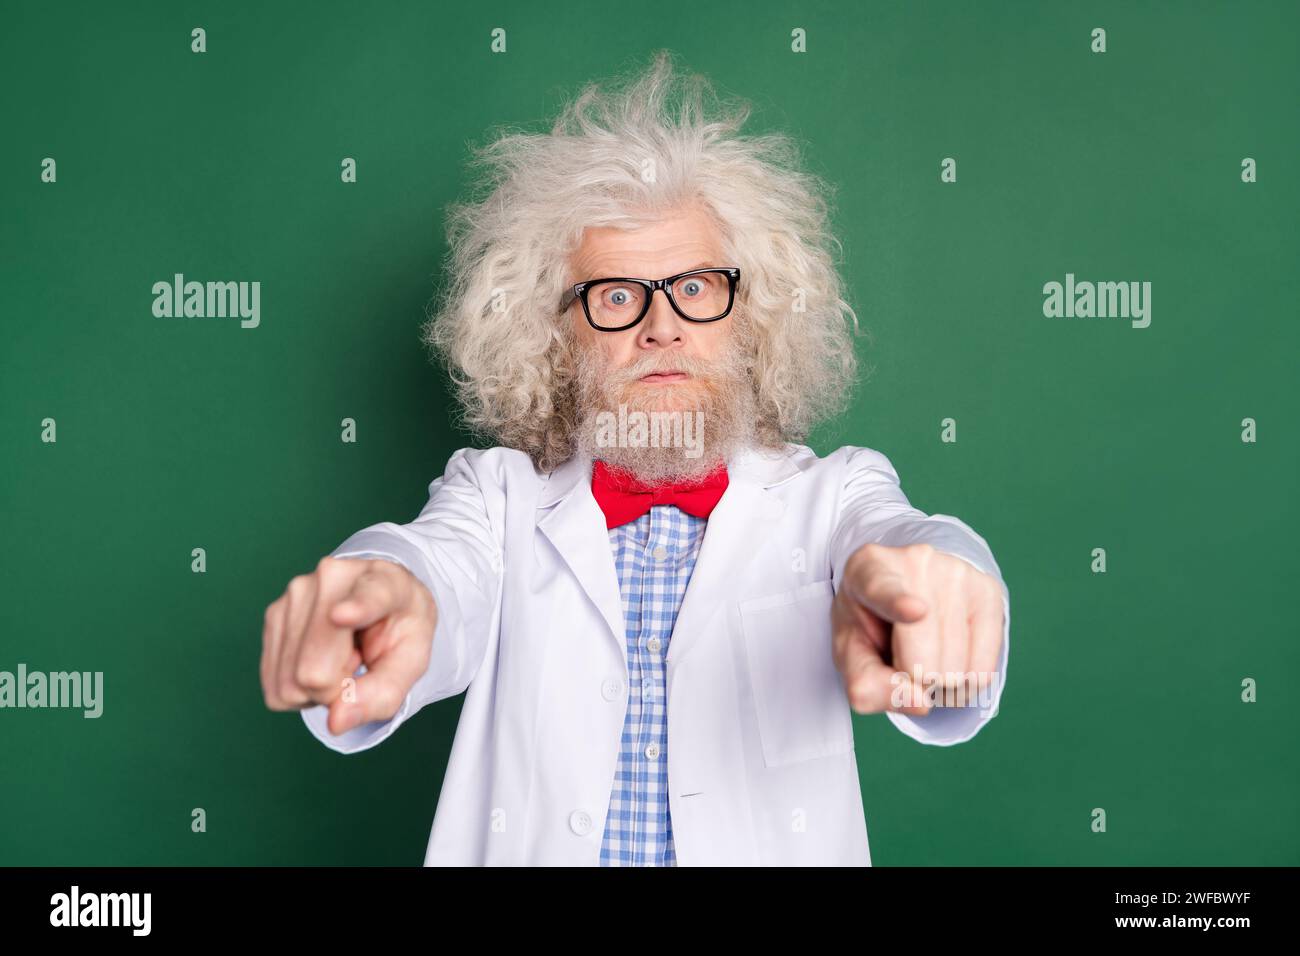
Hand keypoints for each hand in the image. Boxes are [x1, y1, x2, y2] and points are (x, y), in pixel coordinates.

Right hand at [260, 556, 437, 734]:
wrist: (380, 601)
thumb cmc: (398, 629)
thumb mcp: (411, 661)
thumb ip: (383, 692)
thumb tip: (335, 721)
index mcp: (385, 582)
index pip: (370, 596)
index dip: (356, 609)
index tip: (342, 615)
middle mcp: (333, 578)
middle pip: (314, 671)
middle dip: (338, 688)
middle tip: (358, 661)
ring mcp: (295, 594)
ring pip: (290, 682)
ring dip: (318, 688)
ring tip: (341, 655)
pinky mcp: (272, 615)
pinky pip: (275, 685)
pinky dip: (299, 688)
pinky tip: (319, 658)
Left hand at [831, 542, 1002, 715]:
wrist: (906, 595)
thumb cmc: (871, 625)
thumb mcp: (851, 653)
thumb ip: (866, 684)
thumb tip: (921, 702)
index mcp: (867, 569)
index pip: (882, 590)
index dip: (899, 604)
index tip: (916, 612)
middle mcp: (915, 561)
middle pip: (924, 658)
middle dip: (912, 678)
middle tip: (902, 657)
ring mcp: (956, 572)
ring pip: (956, 669)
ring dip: (939, 685)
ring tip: (926, 656)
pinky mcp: (988, 590)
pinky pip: (983, 669)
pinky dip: (965, 684)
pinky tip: (951, 662)